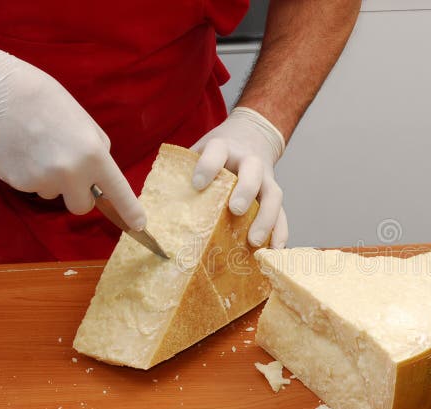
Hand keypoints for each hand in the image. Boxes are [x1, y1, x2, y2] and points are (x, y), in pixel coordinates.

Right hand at [0, 45, 145, 230]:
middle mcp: (70, 174)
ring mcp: (42, 180)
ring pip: (55, 195)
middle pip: (81, 207)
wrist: (4, 94)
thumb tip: (101, 182)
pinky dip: (31, 175)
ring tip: (41, 149)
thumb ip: (100, 156)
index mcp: (94, 156)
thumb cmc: (52, 105)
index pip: (118, 192)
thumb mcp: (89, 127)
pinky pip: (33, 188)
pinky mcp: (18, 183)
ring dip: (52, 181)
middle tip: (68, 168)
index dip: (130, 212)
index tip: (139, 226)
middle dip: (78, 195)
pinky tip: (25, 151)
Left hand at [191, 107, 286, 247]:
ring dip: (266, 219)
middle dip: (246, 191)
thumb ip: (182, 171)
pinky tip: (275, 250)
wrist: (251, 136)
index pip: (216, 151)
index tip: (197, 184)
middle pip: (253, 172)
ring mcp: (265, 178)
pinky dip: (280, 232)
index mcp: (224, 147)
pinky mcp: (274, 194)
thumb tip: (148, 207)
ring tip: (254, 242)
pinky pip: (282, 214)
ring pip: (273, 195)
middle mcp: (249, 161)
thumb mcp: (199, 150)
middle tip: (236, 210)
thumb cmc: (217, 152)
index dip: (208, 166)